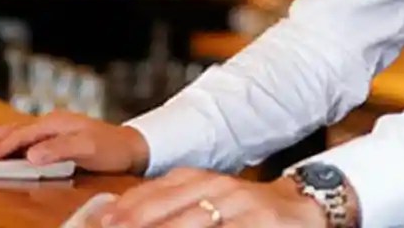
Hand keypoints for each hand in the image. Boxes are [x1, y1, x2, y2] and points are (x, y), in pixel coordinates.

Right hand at [0, 109, 150, 173]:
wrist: (132, 146)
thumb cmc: (111, 149)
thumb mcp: (88, 149)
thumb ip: (59, 150)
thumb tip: (30, 155)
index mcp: (53, 123)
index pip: (16, 137)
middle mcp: (48, 123)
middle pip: (8, 132)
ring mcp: (50, 129)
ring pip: (12, 134)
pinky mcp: (53, 137)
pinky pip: (21, 140)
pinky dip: (4, 146)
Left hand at [87, 167, 328, 227]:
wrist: (302, 206)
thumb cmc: (245, 210)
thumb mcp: (207, 199)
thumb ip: (170, 206)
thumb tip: (122, 216)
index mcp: (197, 179)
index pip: (152, 191)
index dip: (125, 209)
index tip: (101, 222)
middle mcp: (215, 186)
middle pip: (166, 207)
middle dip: (136, 223)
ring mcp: (238, 203)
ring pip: (191, 222)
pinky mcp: (257, 221)